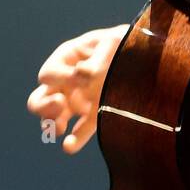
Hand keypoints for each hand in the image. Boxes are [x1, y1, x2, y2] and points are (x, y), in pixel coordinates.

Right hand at [26, 24, 128, 153]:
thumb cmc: (126, 43)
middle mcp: (67, 80)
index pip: (49, 74)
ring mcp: (78, 99)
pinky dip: (74, 140)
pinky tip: (70, 146)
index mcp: (68, 58)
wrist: (149, 56)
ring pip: (53, 118)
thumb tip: (79, 76)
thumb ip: (96, 61)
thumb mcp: (113, 44)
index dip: (59, 78)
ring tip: (60, 127)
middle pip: (40, 98)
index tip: (79, 78)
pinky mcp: (94, 115)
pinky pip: (79, 131)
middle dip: (43, 106)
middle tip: (59, 104)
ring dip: (52, 124)